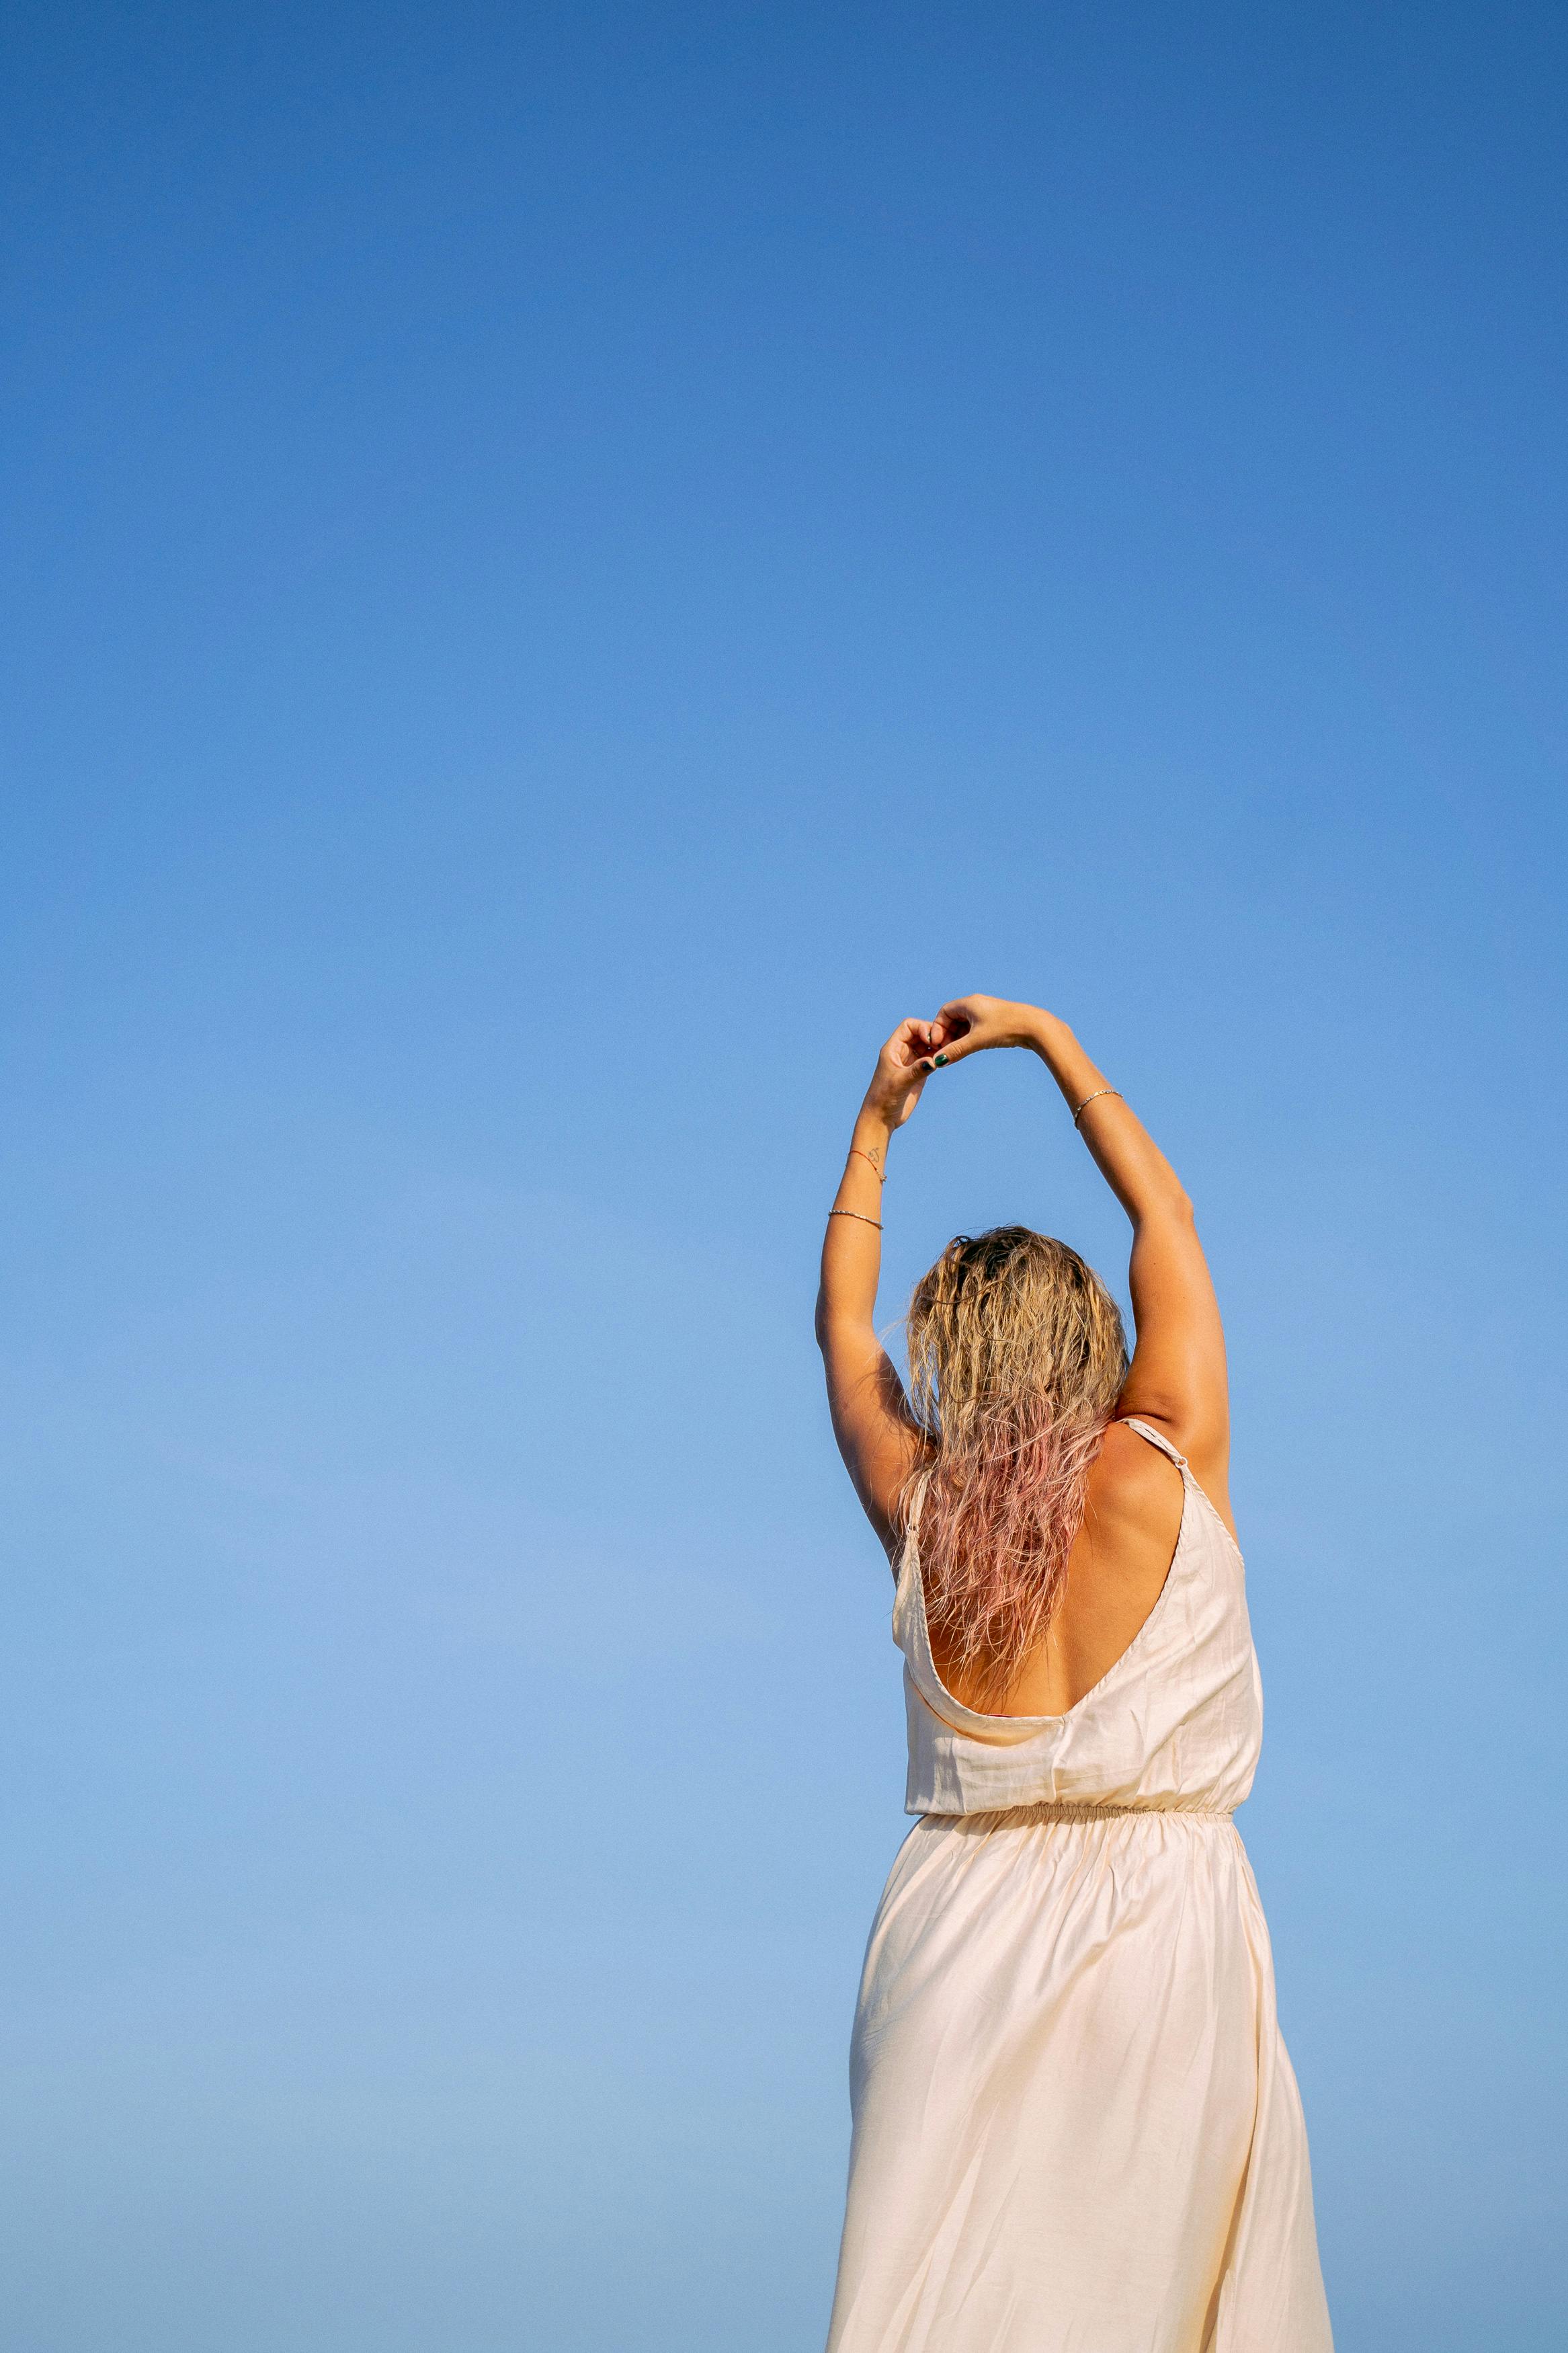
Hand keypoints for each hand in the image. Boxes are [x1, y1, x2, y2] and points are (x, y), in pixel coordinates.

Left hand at [862, 1017, 938, 1128]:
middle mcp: (902, 1052)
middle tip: (944, 1045)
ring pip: (927, 1045)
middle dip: (933, 1035)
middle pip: (920, 1033)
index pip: (908, 1026)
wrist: (882, 1117)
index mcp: (893, 1049)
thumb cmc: (884, 1098)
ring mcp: (911, 1062)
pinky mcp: (918, 1073)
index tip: (931, 1040)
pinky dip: (938, 1057)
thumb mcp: (900, 1083)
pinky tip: (944, 1061)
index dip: (922, 1028)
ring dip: (938, 1046)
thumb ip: (916, 1070)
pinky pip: (931, 1059)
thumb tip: (933, 1061)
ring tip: (946, 1053)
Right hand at [924, 994, 1045, 1065]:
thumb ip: (956, 1051)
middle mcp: (976, 1005)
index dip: (937, 1028)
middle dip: (947, 1036)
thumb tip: (938, 1062)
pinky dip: (968, 1039)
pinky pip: (974, 1029)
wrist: (1036, 1027)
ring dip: (958, 1039)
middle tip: (945, 1052)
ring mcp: (986, 1013)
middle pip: (953, 1019)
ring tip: (956, 1055)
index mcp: (969, 1003)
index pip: (944, 1012)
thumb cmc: (1006, 1028)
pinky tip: (968, 1051)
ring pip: (964, 1026)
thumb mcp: (977, 1041)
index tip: (937, 1044)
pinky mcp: (995, 1022)